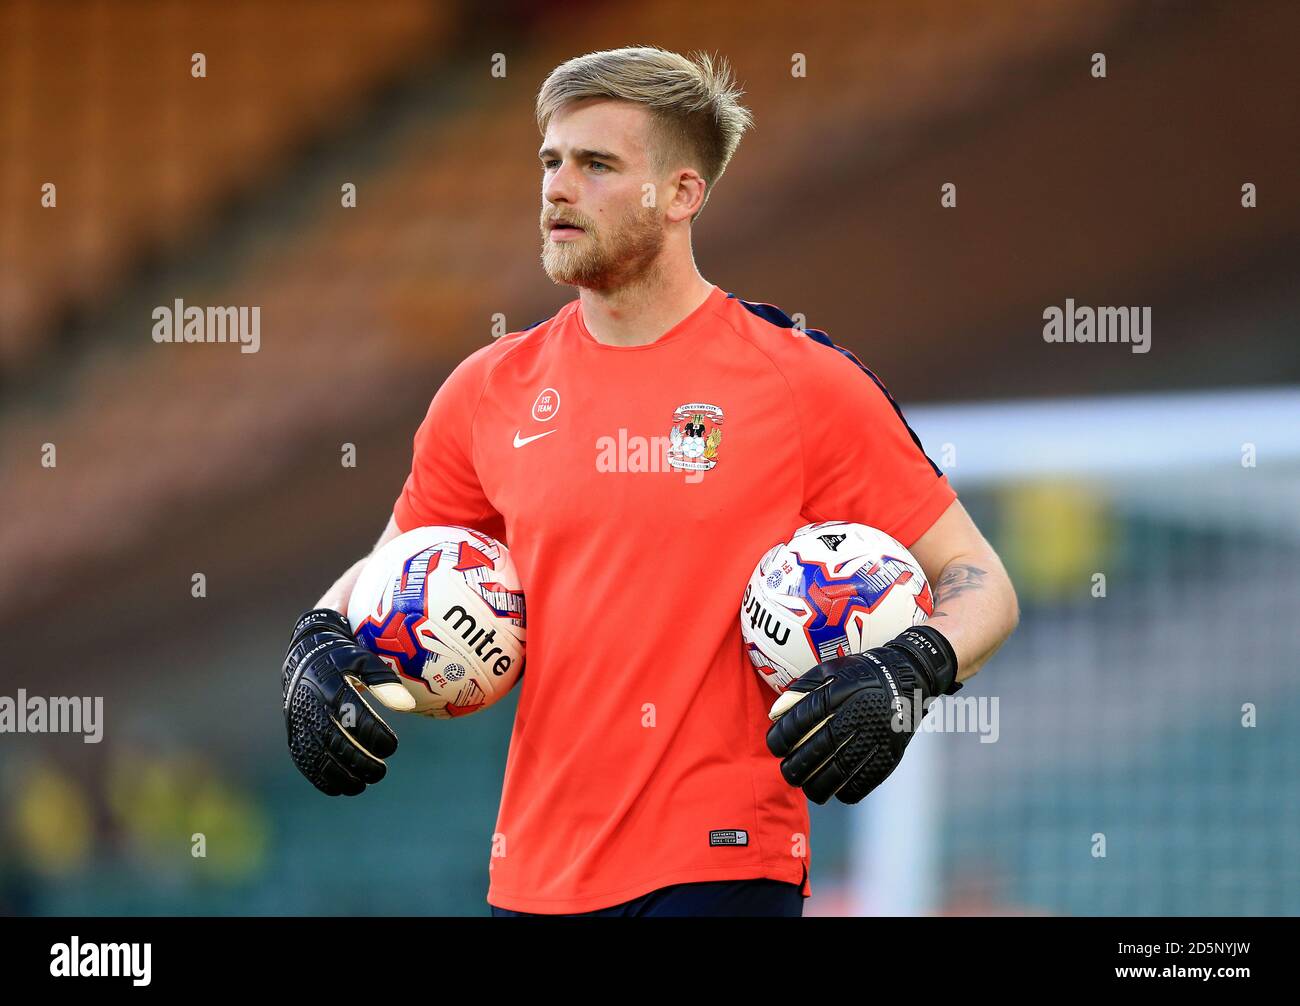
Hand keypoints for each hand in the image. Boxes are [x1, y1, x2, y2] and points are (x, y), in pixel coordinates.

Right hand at [281, 608, 410, 795]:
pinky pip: (304, 760)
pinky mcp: (293, 733)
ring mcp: (298, 722)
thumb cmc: (342, 660)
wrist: (304, 656)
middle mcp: (310, 705)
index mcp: (329, 685)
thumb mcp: (363, 661)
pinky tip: (341, 788)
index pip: (351, 714)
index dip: (372, 733)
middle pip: (333, 741)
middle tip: (381, 772)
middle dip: (358, 761)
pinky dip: (321, 778)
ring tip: (364, 784)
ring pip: (317, 756)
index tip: (391, 747)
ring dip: (340, 775)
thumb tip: (408, 707)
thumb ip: (385, 681)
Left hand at [765, 626, 960, 805]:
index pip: (804, 717)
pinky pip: (866, 779)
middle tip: (787, 772)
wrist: (909, 677)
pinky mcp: (890, 752)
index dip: (784, 736)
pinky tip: (834, 791)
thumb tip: (774, 712)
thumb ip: (803, 687)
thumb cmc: (862, 674)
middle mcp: (859, 712)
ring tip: (806, 787)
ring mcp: (876, 735)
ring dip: (817, 784)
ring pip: (841, 769)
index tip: (775, 746)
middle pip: (821, 747)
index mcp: (842, 690)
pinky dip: (846, 791)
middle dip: (797, 766)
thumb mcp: (833, 669)